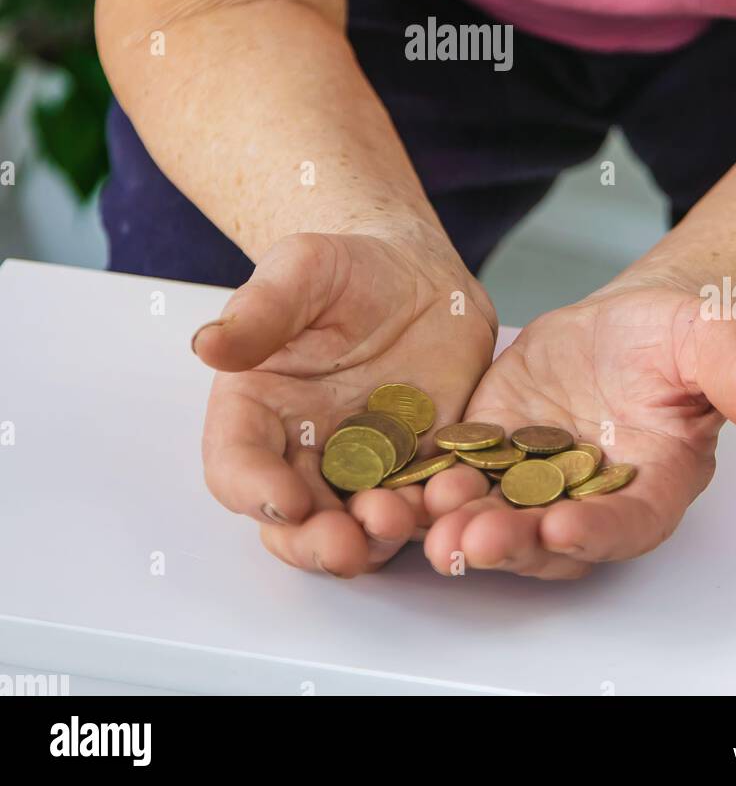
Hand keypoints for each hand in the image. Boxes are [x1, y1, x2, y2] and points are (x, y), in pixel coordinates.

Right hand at [193, 225, 495, 576]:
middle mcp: (303, 451)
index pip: (236, 465)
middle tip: (343, 545)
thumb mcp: (301, 269)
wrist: (414, 275)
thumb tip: (208, 344)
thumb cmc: (344, 269)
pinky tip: (450, 503)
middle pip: (293, 521)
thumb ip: (261, 309)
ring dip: (373, 538)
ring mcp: (364, 468)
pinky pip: (424, 504)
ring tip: (396, 522)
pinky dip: (433, 513)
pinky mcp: (420, 468)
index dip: (252, 491)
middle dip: (314, 541)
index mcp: (257, 409)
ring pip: (357, 527)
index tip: (283, 499)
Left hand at [423, 283, 735, 579]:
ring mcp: (534, 480)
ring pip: (495, 517)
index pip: (631, 522)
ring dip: (458, 526)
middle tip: (469, 541)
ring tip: (423, 519)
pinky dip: (423, 487)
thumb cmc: (674, 332)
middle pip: (550, 537)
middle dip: (510, 542)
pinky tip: (390, 485)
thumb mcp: (708, 335)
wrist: (621, 322)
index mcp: (653, 484)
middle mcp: (589, 498)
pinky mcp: (488, 454)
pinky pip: (455, 478)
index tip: (567, 527)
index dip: (601, 530)